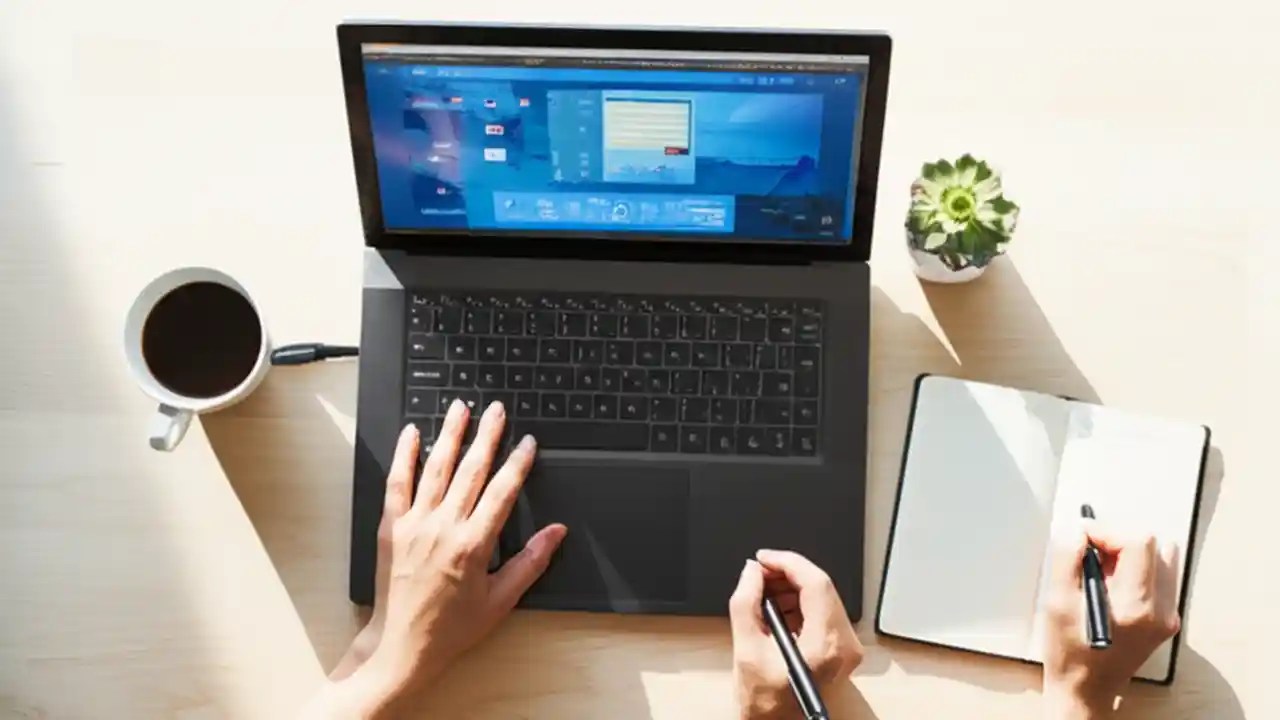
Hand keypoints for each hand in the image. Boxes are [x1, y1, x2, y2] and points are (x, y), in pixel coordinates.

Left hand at [304, 400, 566, 717]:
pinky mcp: (390, 528)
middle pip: (470, 470)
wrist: (401, 647)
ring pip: (435, 468)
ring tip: (461, 408)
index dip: (518, 463)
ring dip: (450, 435)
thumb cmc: (452, 628)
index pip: (502, 491)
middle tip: (497, 410)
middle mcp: (443, 527)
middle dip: (487, 436)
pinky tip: (412, 434)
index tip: (527, 442)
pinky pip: (398, 483)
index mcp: (473, 545)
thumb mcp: (501, 600)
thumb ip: (530, 562)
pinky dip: (405, 456)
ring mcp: (414, 525)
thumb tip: (556, 532)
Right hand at [729, 550, 862, 719]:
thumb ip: (746, 602)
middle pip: (821, 587)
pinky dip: (799, 603)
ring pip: (822, 597)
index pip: (815, 583)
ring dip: (792, 588)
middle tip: (759, 573)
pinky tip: (777, 609)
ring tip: (763, 593)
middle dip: (787, 574)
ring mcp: (846, 648)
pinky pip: (823, 611)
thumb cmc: (766, 704)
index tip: (764, 558)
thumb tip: (752, 572)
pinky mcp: (841, 650)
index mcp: (824, 645)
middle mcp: (843, 646)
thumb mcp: (746, 649)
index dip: (787, 562)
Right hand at [1041, 521, 1180, 718]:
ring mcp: (1167, 616)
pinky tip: (1113, 584)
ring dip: (1129, 553)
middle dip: (1117, 540)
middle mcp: (1160, 610)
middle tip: (1090, 555)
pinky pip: (1160, 575)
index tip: (1083, 537)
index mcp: (1135, 606)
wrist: (1085, 689)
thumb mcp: (1057, 602)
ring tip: (1102, 571)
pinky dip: (1137, 569)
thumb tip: (1076, 530)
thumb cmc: (1069, 653)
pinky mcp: (1166, 619)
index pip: (1137, 541)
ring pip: (1161, 557)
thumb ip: (1067, 559)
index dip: (1106, 530)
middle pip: (1152, 544)